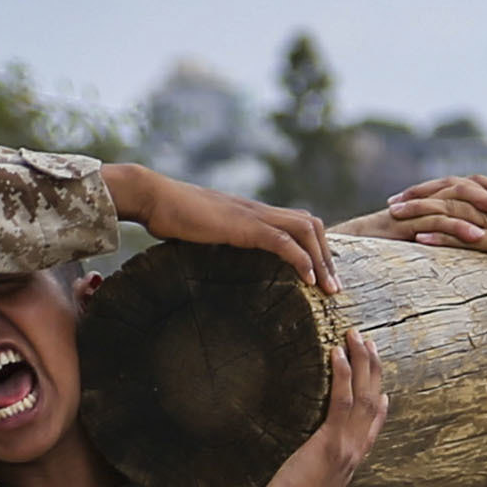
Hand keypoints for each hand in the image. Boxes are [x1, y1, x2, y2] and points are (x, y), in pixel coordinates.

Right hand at [106, 165, 331, 291]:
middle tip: (334, 288)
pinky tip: (309, 280)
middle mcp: (259, 211)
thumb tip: (218, 263)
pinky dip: (301, 259)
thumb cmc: (171, 216)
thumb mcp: (204, 233)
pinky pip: (282, 240)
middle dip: (328, 257)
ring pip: (305, 230)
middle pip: (312, 225)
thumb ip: (219, 243)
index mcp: (253, 213)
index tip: (323, 276)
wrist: (153, 196)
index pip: (298, 223)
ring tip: (328, 289)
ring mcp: (253, 216)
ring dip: (321, 260)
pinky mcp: (243, 225)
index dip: (317, 248)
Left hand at [253, 332, 390, 486]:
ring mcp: (347, 446)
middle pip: (374, 402)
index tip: (380, 382)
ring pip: (364, 396)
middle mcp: (357, 451)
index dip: (379, 400)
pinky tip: (338, 353)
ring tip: (357, 336)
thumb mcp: (311, 484)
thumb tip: (305, 460)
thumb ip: (315, 467)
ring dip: (362, 362)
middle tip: (369, 342)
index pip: (373, 425)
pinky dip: (343, 375)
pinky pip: (342, 401)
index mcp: (352, 461)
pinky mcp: (330, 442)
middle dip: (373, 369)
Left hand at [382, 177, 486, 308]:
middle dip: (419, 196)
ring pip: (454, 210)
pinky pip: (468, 235)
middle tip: (392, 204)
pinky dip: (442, 236)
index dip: (433, 191)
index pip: (461, 187)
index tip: (408, 198)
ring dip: (422, 212)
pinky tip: (419, 241)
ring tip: (395, 218)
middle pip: (451, 191)